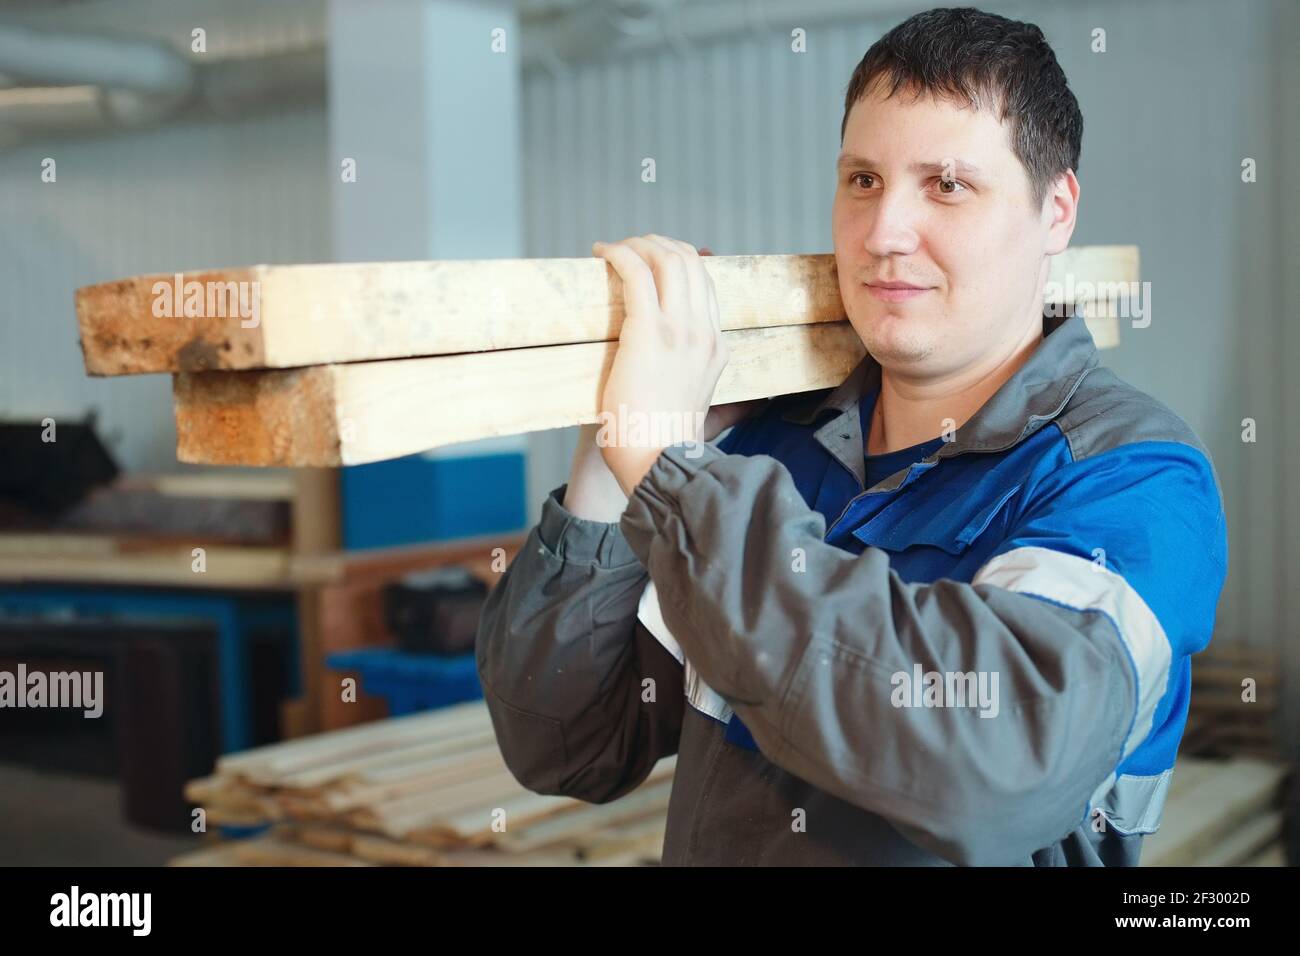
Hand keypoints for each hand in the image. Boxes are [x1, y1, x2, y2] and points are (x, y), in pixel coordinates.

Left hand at [592, 235, 731, 494]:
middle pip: (688, 261)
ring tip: (613, 249)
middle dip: (656, 243)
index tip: (649, 258)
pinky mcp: (649, 333)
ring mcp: (679, 331)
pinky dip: (619, 254)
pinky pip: (637, 273)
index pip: (705, 282)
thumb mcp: (709, 415)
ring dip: (636, 243)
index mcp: (716, 347)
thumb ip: (734, 407)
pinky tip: (602, 254)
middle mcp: (703, 333)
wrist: (658, 463)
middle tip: (627, 248)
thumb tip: (756, 405)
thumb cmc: (666, 443)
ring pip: (666, 259)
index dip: (677, 258)